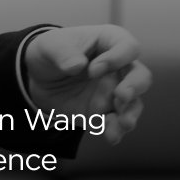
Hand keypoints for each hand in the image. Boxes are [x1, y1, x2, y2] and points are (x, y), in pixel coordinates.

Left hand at [24, 25, 150, 143]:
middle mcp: (119, 68)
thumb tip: (77, 66)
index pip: (128, 47)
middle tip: (121, 96)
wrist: (39, 76)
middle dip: (134, 87)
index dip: (116, 58)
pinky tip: (111, 136)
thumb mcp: (51, 45)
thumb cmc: (52, 51)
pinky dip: (116, 130)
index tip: (92, 69)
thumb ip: (63, 53)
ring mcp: (114, 92)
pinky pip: (116, 123)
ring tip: (123, 123)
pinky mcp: (105, 112)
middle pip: (141, 76)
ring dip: (131, 114)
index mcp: (110, 42)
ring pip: (134, 104)